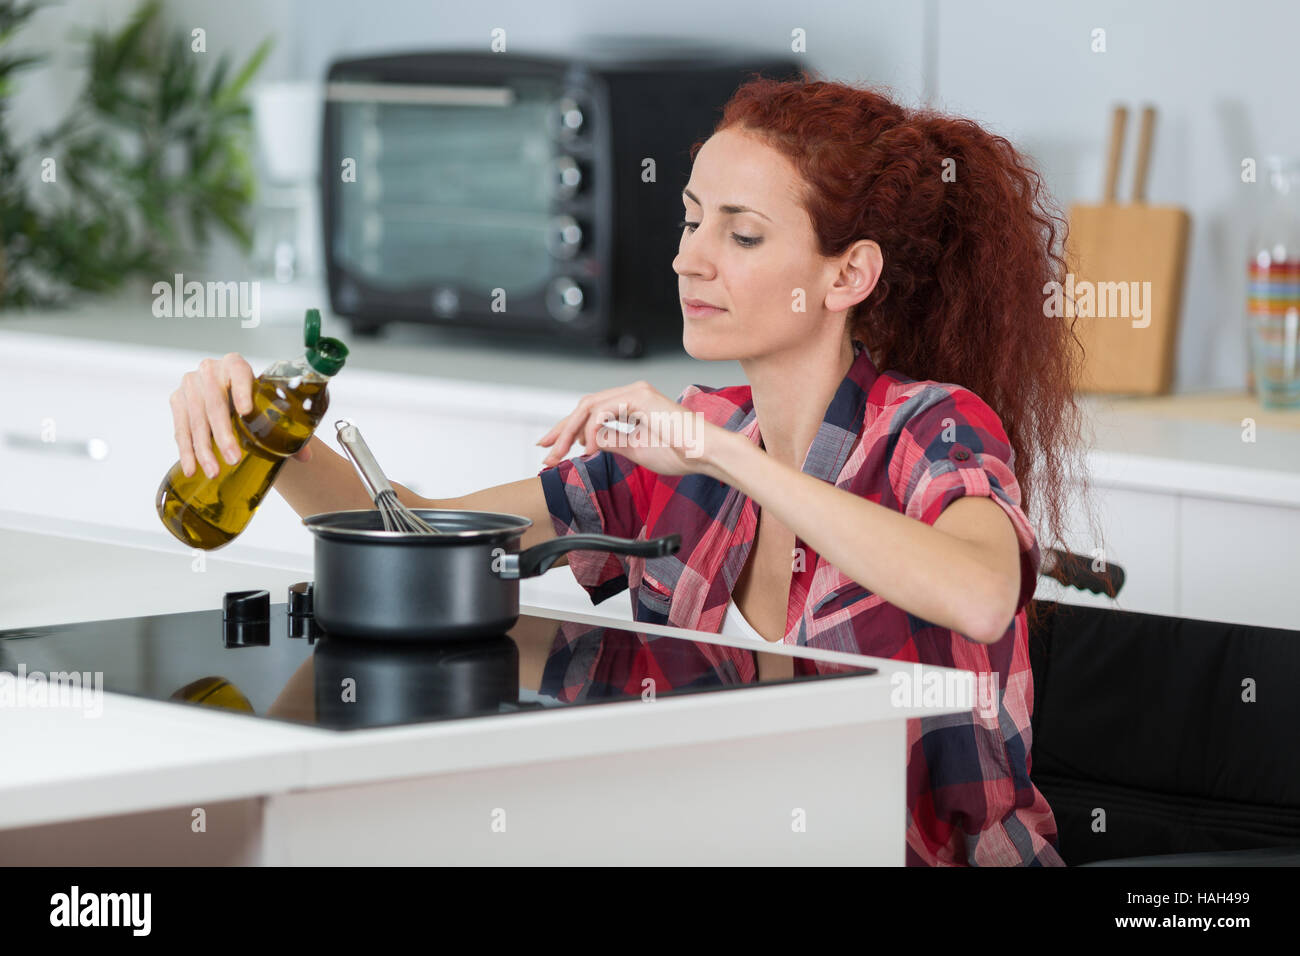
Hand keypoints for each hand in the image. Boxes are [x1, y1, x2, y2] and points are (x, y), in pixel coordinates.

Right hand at [169, 353, 312, 478]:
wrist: (228, 393)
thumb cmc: (252, 399)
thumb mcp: (265, 405)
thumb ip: (285, 428)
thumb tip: (306, 456)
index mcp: (236, 364)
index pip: (239, 374)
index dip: (242, 392)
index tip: (246, 411)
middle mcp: (210, 370)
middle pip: (215, 404)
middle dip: (223, 434)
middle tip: (233, 458)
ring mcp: (190, 384)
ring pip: (195, 420)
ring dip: (203, 449)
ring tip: (214, 471)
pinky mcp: (177, 400)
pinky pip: (180, 428)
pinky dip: (186, 450)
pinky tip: (192, 468)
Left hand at [536, 380, 728, 477]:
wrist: (704, 453)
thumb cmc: (679, 453)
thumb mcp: (634, 448)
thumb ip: (611, 441)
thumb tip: (590, 441)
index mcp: (633, 402)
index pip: (591, 412)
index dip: (568, 429)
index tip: (552, 448)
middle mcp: (632, 392)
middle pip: (585, 406)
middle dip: (561, 429)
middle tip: (545, 450)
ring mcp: (636, 392)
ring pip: (589, 407)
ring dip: (569, 432)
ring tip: (560, 454)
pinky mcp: (639, 398)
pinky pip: (603, 413)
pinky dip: (591, 432)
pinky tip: (589, 450)